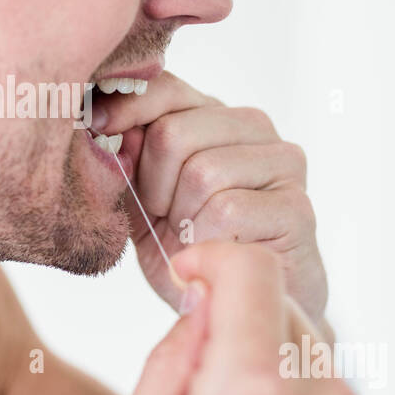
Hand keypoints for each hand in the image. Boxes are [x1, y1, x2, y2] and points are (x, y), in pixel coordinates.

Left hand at [91, 71, 328, 325]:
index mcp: (214, 115)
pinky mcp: (297, 206)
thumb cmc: (189, 248)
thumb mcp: (142, 199)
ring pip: (203, 172)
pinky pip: (228, 210)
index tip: (97, 130)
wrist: (239, 306)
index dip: (125, 110)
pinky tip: (214, 253)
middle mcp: (254, 127)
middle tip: (165, 219)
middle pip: (174, 133)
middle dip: (153, 186)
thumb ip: (127, 158)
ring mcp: (283, 164)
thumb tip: (104, 122)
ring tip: (192, 239)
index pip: (166, 88)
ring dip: (182, 219)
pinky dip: (206, 240)